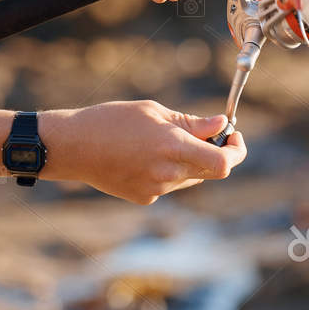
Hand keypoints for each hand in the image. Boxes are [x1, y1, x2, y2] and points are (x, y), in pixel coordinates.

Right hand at [41, 102, 246, 203]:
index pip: (224, 162)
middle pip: (211, 171)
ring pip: (190, 177)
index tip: (232, 136)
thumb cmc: (110, 120)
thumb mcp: (153, 111)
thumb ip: (191, 122)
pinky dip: (166, 170)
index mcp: (173, 147)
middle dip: (215, 152)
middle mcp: (168, 173)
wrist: (72, 147)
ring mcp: (157, 189)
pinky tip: (141, 157)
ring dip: (188, 161)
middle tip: (204, 132)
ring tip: (159, 141)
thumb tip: (221, 124)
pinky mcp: (145, 198)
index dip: (236, 151)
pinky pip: (168, 184)